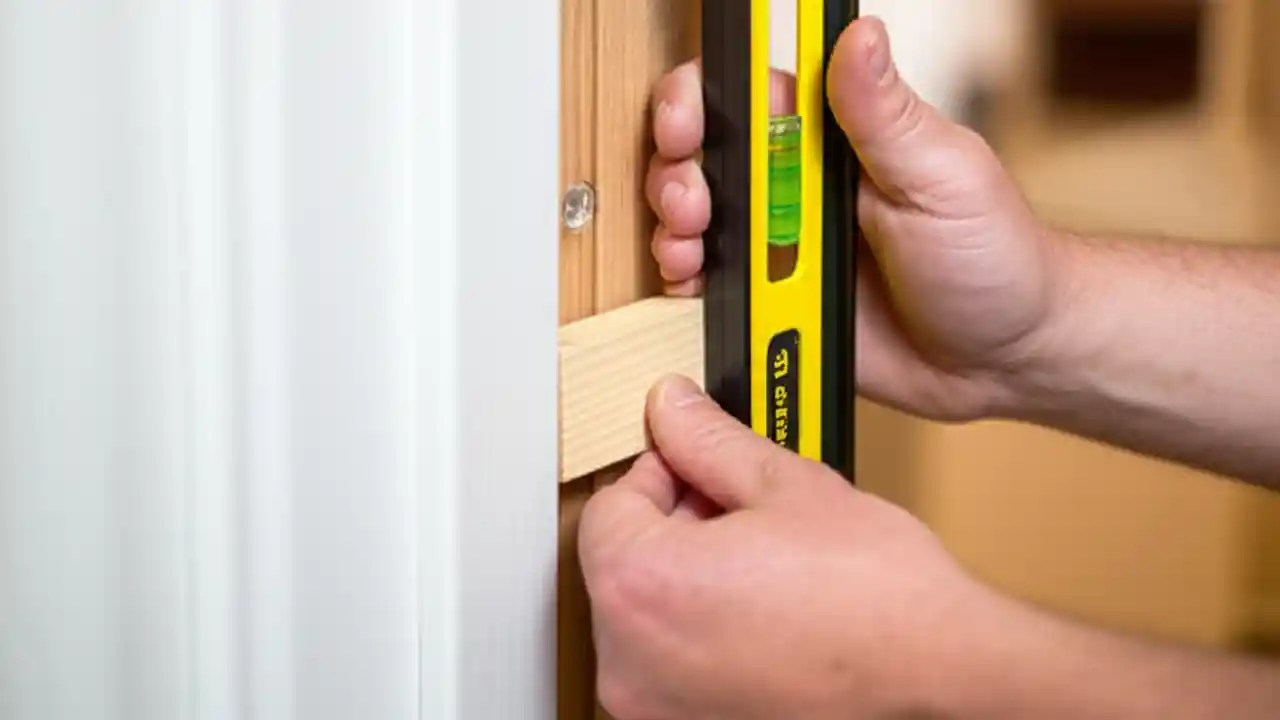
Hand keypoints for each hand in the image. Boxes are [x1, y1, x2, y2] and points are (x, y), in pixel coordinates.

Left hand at [579, 376, 1004, 718]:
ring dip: (684, 581)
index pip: (608, 506)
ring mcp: (656, 708)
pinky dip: (696, 636)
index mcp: (641, 585)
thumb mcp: (785, 487)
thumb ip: (708, 440)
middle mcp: (630, 659)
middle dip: (672, 527)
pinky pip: (668, 666)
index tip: (696, 468)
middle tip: (738, 514)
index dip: (659, 474)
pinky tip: (757, 616)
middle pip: (620, 564)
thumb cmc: (877, 598)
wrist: (942, 675)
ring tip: (758, 567)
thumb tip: (673, 407)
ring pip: (643, 617)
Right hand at [647, 17, 1056, 420]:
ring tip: (689, 246)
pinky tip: (693, 285)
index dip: (700, 99)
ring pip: (692, 219)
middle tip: (691, 202)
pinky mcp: (773, 302)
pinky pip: (709, 287)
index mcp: (836, 137)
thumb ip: (887, 113)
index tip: (688, 124)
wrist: (1001, 362)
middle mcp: (797, 185)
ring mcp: (780, 245)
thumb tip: (858, 35)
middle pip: (700, 154)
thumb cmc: (993, 259)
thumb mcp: (945, 178)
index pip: (748, 93)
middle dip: (674, 170)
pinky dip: (686, 284)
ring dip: (672, 227)